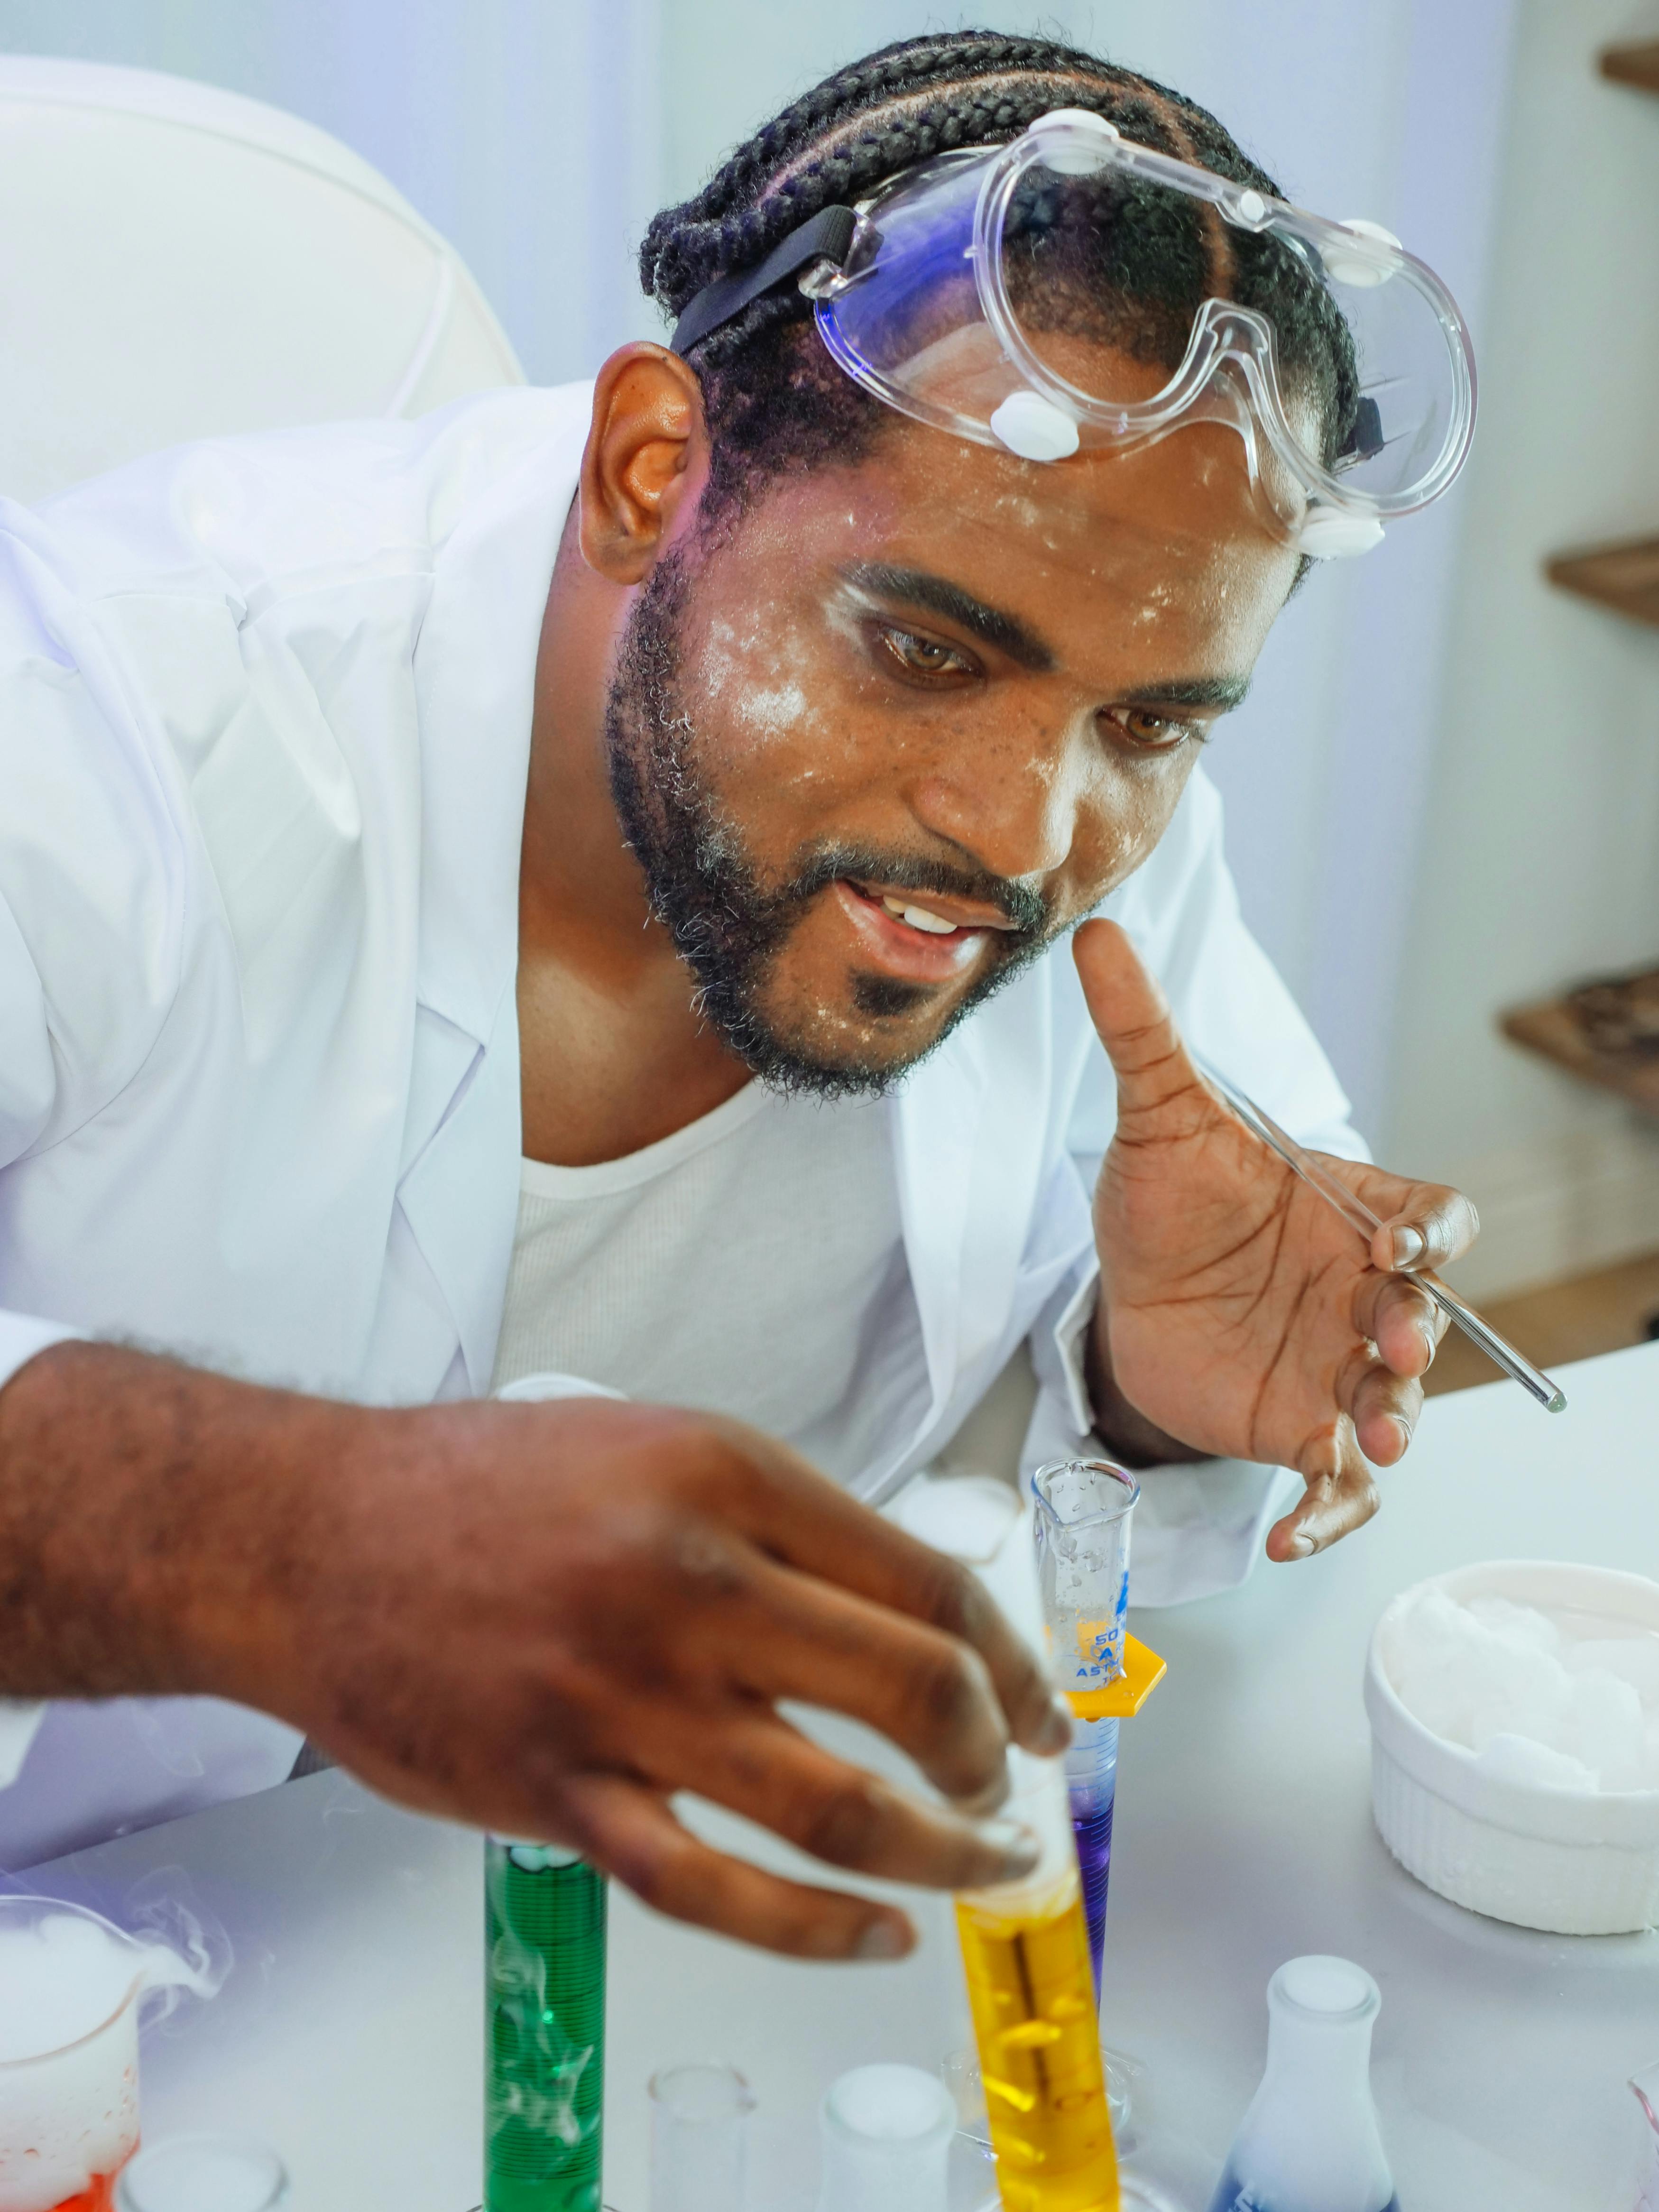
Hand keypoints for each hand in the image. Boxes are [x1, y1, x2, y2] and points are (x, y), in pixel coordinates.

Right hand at [240, 1390, 1069, 1959]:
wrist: (310, 1534)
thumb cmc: (484, 1485)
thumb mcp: (656, 1444)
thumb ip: (776, 1523)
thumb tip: (901, 1617)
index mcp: (723, 1477)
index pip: (925, 1584)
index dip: (1011, 1660)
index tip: (1042, 1706)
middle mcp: (688, 1583)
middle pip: (909, 1691)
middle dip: (991, 1756)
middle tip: (1006, 1786)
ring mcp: (621, 1699)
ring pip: (834, 1808)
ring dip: (940, 1853)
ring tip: (983, 1866)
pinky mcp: (560, 1794)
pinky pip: (716, 1890)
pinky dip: (816, 1930)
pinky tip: (875, 1935)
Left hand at [1074, 920, 1477, 1559]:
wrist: (1126, 1287)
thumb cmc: (1165, 1198)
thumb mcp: (1153, 1113)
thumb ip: (1141, 1030)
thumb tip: (1094, 932)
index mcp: (1355, 1215)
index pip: (1434, 1222)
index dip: (1432, 1238)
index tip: (1397, 1250)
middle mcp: (1363, 1296)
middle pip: (1426, 1319)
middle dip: (1415, 1333)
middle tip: (1388, 1341)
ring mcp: (1338, 1368)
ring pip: (1395, 1403)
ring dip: (1393, 1420)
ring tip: (1373, 1437)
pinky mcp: (1299, 1428)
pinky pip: (1336, 1484)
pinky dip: (1325, 1515)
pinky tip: (1288, 1537)